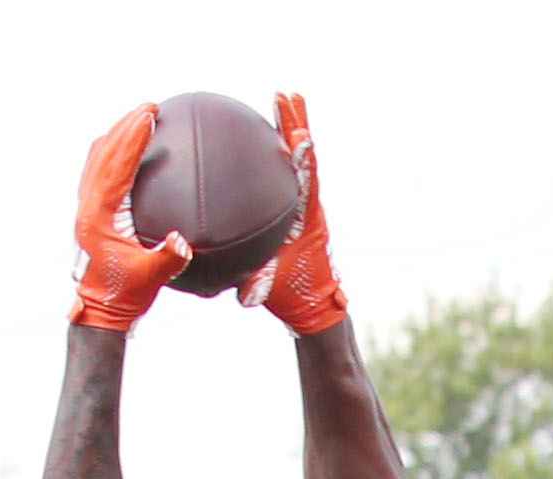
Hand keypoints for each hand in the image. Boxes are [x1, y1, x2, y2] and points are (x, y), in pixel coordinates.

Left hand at [70, 102, 191, 329]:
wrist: (97, 312)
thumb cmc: (125, 296)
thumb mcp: (151, 278)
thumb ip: (168, 258)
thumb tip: (183, 241)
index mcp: (99, 215)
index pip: (116, 164)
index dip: (133, 136)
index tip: (149, 114)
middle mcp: (87, 205)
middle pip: (103, 152)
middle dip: (125, 126)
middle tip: (149, 107)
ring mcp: (85, 208)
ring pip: (96, 158)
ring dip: (116, 136)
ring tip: (137, 120)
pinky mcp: (88, 214)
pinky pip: (96, 172)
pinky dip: (111, 154)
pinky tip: (127, 152)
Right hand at [249, 92, 347, 332]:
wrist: (313, 309)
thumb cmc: (294, 298)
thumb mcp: (271, 291)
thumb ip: (257, 286)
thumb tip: (240, 292)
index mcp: (307, 222)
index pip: (307, 182)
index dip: (304, 157)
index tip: (300, 131)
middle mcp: (310, 208)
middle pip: (304, 158)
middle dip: (295, 124)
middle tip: (288, 94)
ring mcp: (305, 207)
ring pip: (298, 160)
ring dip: (292, 128)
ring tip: (286, 97)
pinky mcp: (298, 210)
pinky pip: (289, 173)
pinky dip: (283, 149)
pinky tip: (271, 131)